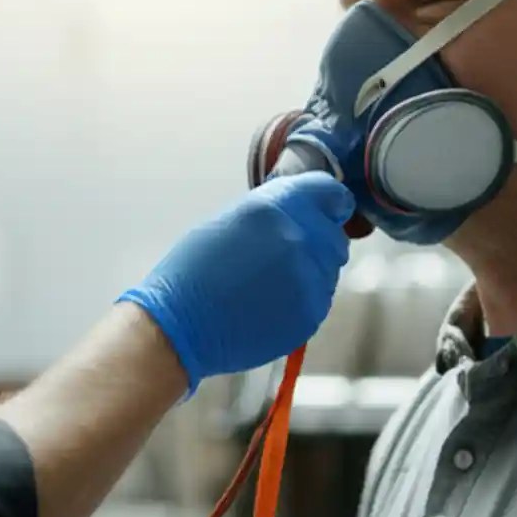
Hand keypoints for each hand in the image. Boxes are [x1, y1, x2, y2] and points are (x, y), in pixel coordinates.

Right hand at [117, 172, 354, 393]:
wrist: (181, 322)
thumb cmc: (194, 269)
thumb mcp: (229, 220)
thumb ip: (273, 212)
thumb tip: (301, 212)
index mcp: (275, 207)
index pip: (331, 193)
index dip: (330, 203)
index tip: (327, 211)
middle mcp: (299, 238)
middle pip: (335, 236)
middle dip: (319, 242)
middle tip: (288, 255)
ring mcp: (309, 278)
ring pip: (330, 270)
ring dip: (311, 272)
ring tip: (272, 283)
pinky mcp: (310, 313)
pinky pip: (320, 299)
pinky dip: (303, 300)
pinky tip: (271, 303)